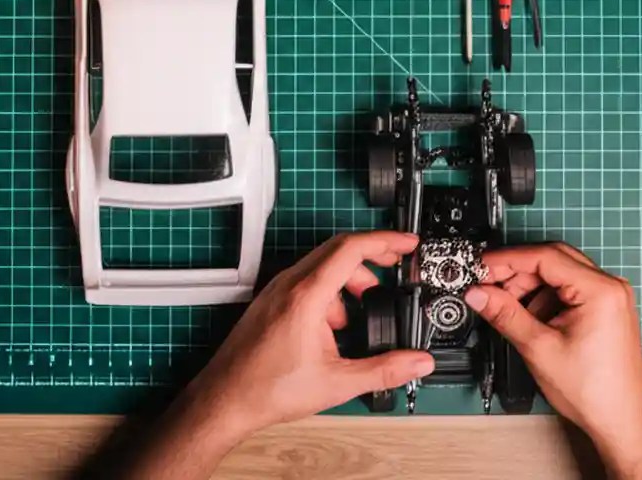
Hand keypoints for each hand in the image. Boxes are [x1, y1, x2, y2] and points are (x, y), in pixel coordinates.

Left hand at [127, 231, 434, 479]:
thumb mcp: (337, 383)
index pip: (351, 248)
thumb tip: (416, 362)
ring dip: (350, 275)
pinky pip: (307, 279)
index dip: (385, 240)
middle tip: (397, 263)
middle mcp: (289, 284)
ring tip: (367, 301)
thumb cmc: (266, 389)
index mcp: (307, 296)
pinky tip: (336, 322)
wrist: (225, 400)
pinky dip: (331, 289)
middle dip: (372, 254)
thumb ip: (384, 370)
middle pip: (338, 248)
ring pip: (322, 264)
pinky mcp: (271, 301)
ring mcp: (277, 291)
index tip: (406, 243)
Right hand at [464, 243, 641, 479]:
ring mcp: (609, 299)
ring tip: (505, 309)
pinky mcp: (604, 311)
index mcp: (600, 291)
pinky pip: (568, 292)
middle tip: (487, 285)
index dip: (507, 259)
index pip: (545, 257)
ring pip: (558, 276)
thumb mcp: (539, 348)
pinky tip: (526, 317)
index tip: (481, 264)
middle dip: (516, 272)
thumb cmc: (594, 392)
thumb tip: (479, 293)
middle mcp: (610, 288)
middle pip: (552, 261)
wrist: (621, 422)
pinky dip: (544, 299)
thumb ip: (505, 314)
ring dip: (529, 287)